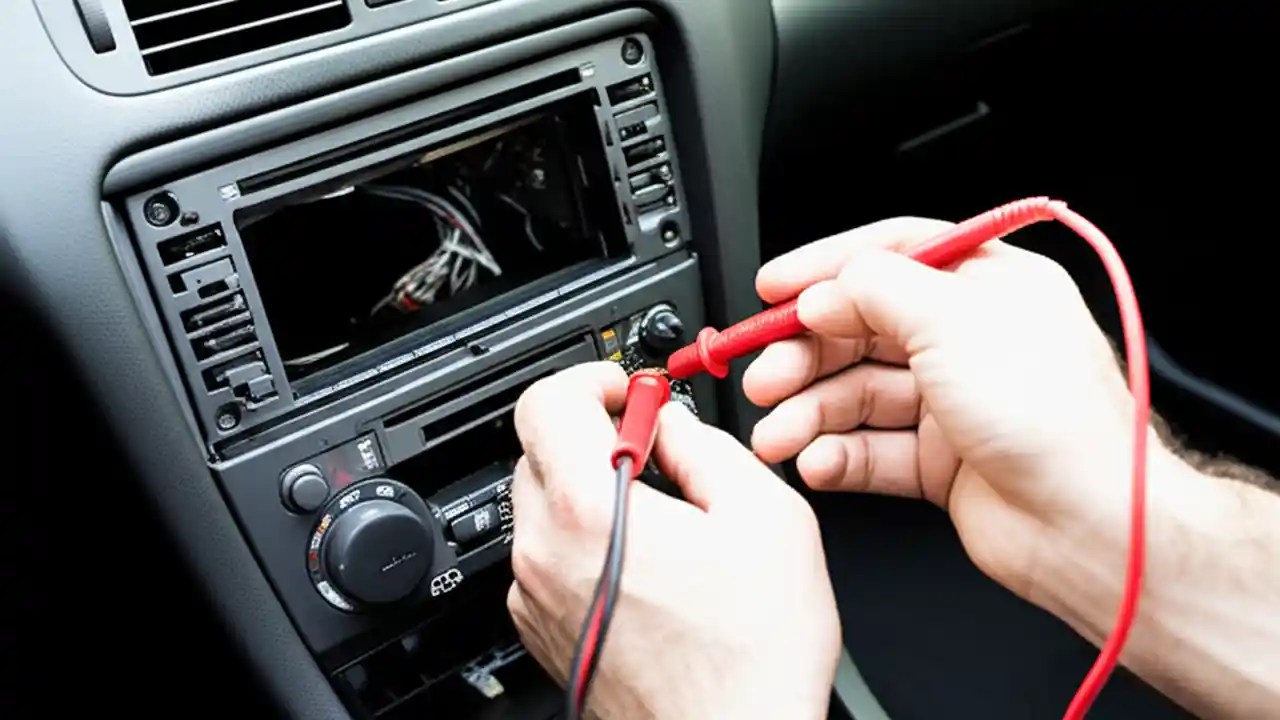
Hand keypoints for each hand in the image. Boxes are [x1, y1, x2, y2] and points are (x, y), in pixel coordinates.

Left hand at [507, 362, 839, 719]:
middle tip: (659, 452)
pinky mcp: (543, 630)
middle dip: (598, 436)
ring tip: (664, 521)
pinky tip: (649, 566)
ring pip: (544, 504)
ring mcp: (536, 597)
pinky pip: (549, 555)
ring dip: (593, 490)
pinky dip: (586, 541)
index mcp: (589, 510)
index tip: (628, 391)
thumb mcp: (765, 515)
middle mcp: (545, 552)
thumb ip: (705, 445)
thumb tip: (670, 423)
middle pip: (540, 449)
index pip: (546, 401)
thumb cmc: (751, 655)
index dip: (592, 379)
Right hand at [745, 218, 1156, 603]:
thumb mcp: (953, 321)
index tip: (773, 288)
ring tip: (777, 432)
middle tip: (764, 375)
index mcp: (987, 286)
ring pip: (857, 395)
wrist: (1090, 525)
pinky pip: (869, 451)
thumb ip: (876, 290)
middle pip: (861, 329)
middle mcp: (968, 340)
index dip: (825, 268)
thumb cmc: (1053, 419)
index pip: (891, 256)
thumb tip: (824, 289)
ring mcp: (952, 403)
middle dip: (805, 353)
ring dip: (808, 412)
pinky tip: (817, 463)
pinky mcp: (939, 462)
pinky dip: (836, 456)